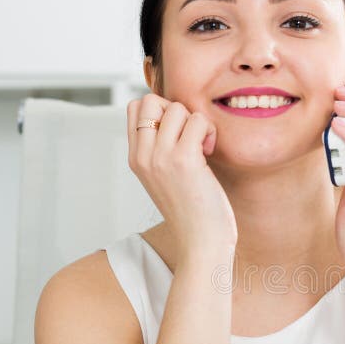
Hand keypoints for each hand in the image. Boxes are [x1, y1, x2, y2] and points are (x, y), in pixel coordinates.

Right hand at [126, 94, 237, 255]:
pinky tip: (210, 152)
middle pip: (151, 100)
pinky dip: (209, 131)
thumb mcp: (166, 179)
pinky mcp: (185, 161)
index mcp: (136, 159)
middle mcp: (144, 156)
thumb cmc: (192, 213)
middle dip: (176, 110)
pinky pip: (198, 121)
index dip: (161, 111)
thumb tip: (176, 119)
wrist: (200, 243)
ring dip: (197, 122)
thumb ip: (162, 152)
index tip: (178, 135)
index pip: (134, 108)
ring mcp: (162, 158)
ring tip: (203, 147)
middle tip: (190, 137)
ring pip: (176, 107)